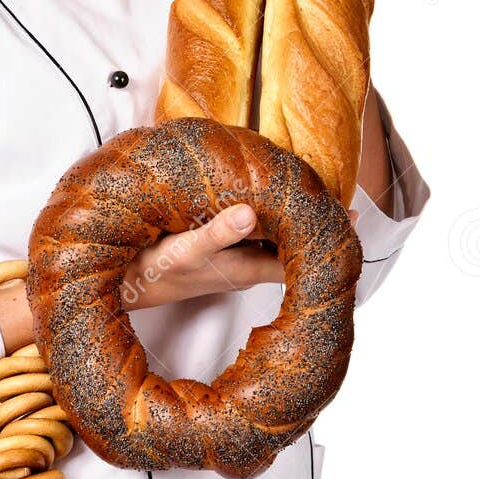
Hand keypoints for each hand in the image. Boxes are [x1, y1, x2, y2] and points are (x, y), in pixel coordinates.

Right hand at [120, 204, 360, 309]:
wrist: (126, 285)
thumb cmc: (154, 270)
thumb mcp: (184, 249)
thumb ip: (218, 233)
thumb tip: (252, 213)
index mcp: (248, 268)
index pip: (300, 257)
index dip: (326, 241)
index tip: (353, 218)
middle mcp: (247, 266)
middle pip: (293, 247)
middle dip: (314, 226)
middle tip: (342, 200)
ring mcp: (234, 259)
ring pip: (275, 240)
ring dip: (291, 220)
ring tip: (313, 194)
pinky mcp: (220, 251)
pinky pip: (255, 234)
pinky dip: (267, 217)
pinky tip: (267, 199)